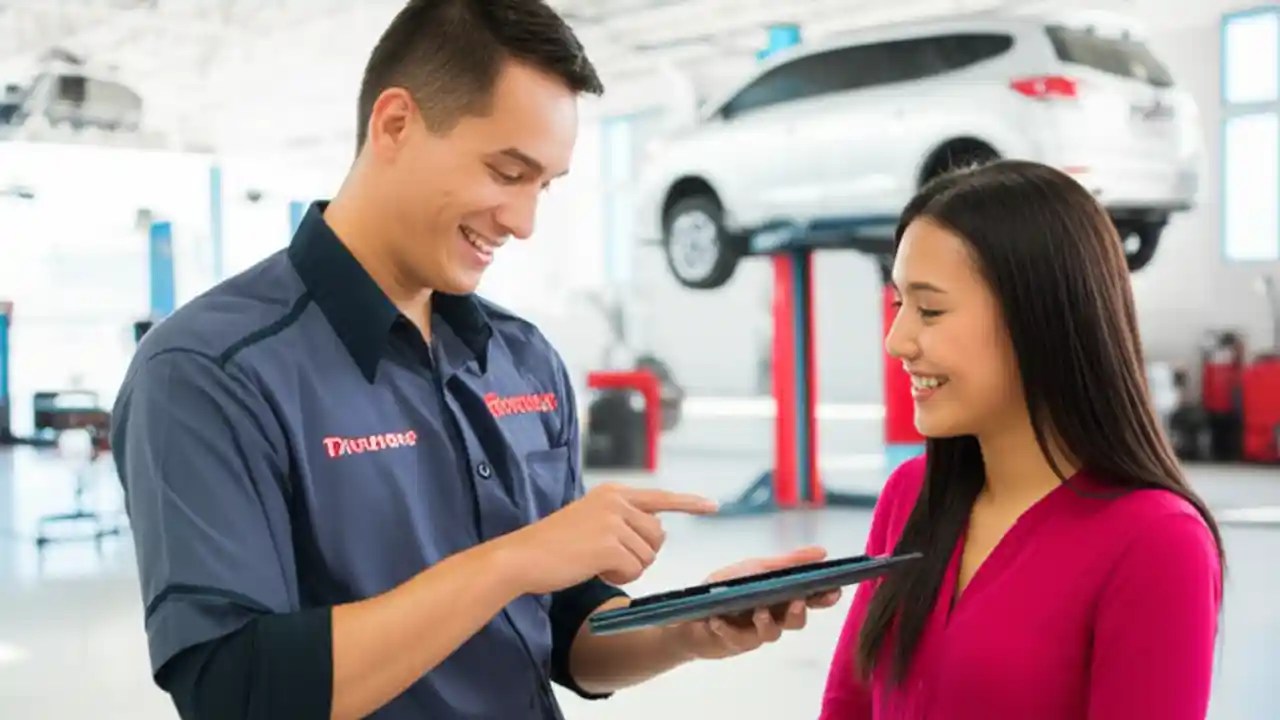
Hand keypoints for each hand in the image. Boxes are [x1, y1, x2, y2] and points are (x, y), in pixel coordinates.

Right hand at [498, 482, 718, 595]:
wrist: (523, 557)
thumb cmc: (554, 546)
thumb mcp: (591, 521)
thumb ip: (622, 521)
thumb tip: (656, 534)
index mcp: (612, 492)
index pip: (659, 497)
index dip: (688, 503)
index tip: (712, 505)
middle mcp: (616, 501)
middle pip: (657, 536)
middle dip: (642, 554)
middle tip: (609, 559)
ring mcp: (613, 521)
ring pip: (647, 556)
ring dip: (628, 569)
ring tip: (595, 563)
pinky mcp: (609, 544)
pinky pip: (634, 570)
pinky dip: (618, 578)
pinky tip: (595, 571)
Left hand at [669, 546, 843, 660]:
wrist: (689, 611)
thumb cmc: (726, 587)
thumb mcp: (755, 568)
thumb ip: (787, 563)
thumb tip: (822, 552)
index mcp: (782, 595)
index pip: (811, 597)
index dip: (825, 596)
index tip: (835, 591)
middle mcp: (774, 615)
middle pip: (797, 620)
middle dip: (799, 612)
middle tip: (796, 601)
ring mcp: (756, 632)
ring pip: (773, 633)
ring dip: (766, 621)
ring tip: (757, 610)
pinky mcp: (736, 643)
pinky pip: (738, 638)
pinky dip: (728, 628)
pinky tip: (717, 620)